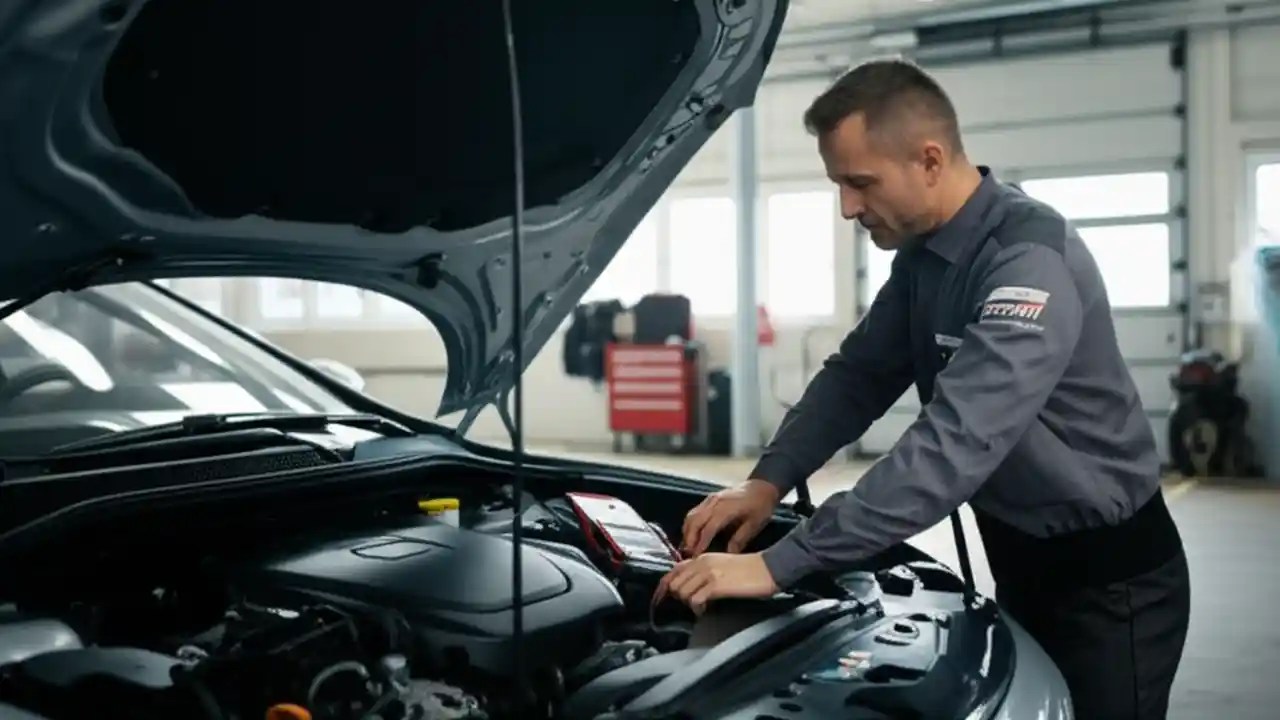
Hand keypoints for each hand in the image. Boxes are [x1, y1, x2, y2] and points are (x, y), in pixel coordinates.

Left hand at [653, 553, 778, 614]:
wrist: (768, 569)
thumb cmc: (749, 569)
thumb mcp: (721, 564)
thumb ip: (704, 571)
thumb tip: (689, 585)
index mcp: (702, 558)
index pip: (673, 571)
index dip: (665, 587)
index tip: (663, 599)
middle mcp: (701, 563)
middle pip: (674, 584)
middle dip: (679, 597)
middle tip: (693, 603)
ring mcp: (708, 574)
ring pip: (681, 592)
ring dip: (688, 603)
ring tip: (701, 606)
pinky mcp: (716, 586)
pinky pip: (694, 600)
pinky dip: (697, 608)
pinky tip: (705, 609)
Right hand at [681, 479, 780, 555]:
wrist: (762, 486)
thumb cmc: (761, 505)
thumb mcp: (755, 524)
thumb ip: (740, 539)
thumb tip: (728, 555)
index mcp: (727, 508)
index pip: (709, 527)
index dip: (702, 543)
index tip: (697, 556)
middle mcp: (715, 502)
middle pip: (695, 520)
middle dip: (690, 538)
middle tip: (689, 554)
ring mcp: (710, 499)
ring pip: (692, 515)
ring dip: (687, 531)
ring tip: (689, 547)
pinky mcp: (709, 498)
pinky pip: (695, 511)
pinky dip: (690, 524)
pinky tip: (692, 535)